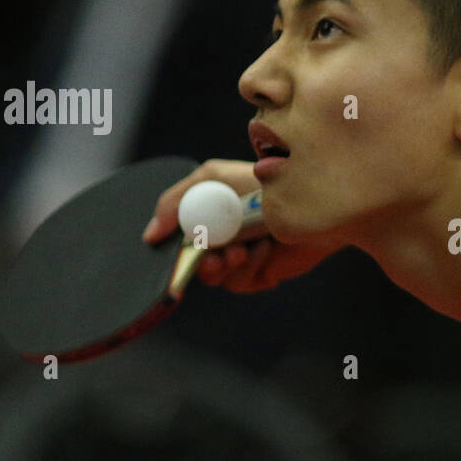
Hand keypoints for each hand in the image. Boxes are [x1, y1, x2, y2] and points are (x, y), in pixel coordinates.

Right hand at [142, 159, 334, 292]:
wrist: (311, 198)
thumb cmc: (261, 182)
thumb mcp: (212, 179)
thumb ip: (175, 201)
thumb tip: (149, 235)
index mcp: (203, 218)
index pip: (175, 242)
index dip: (171, 251)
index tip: (174, 250)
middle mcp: (218, 240)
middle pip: (191, 266)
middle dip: (202, 262)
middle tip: (215, 255)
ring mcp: (238, 259)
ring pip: (215, 277)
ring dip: (227, 264)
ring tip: (244, 247)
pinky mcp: (260, 273)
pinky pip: (240, 282)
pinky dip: (250, 266)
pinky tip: (265, 249)